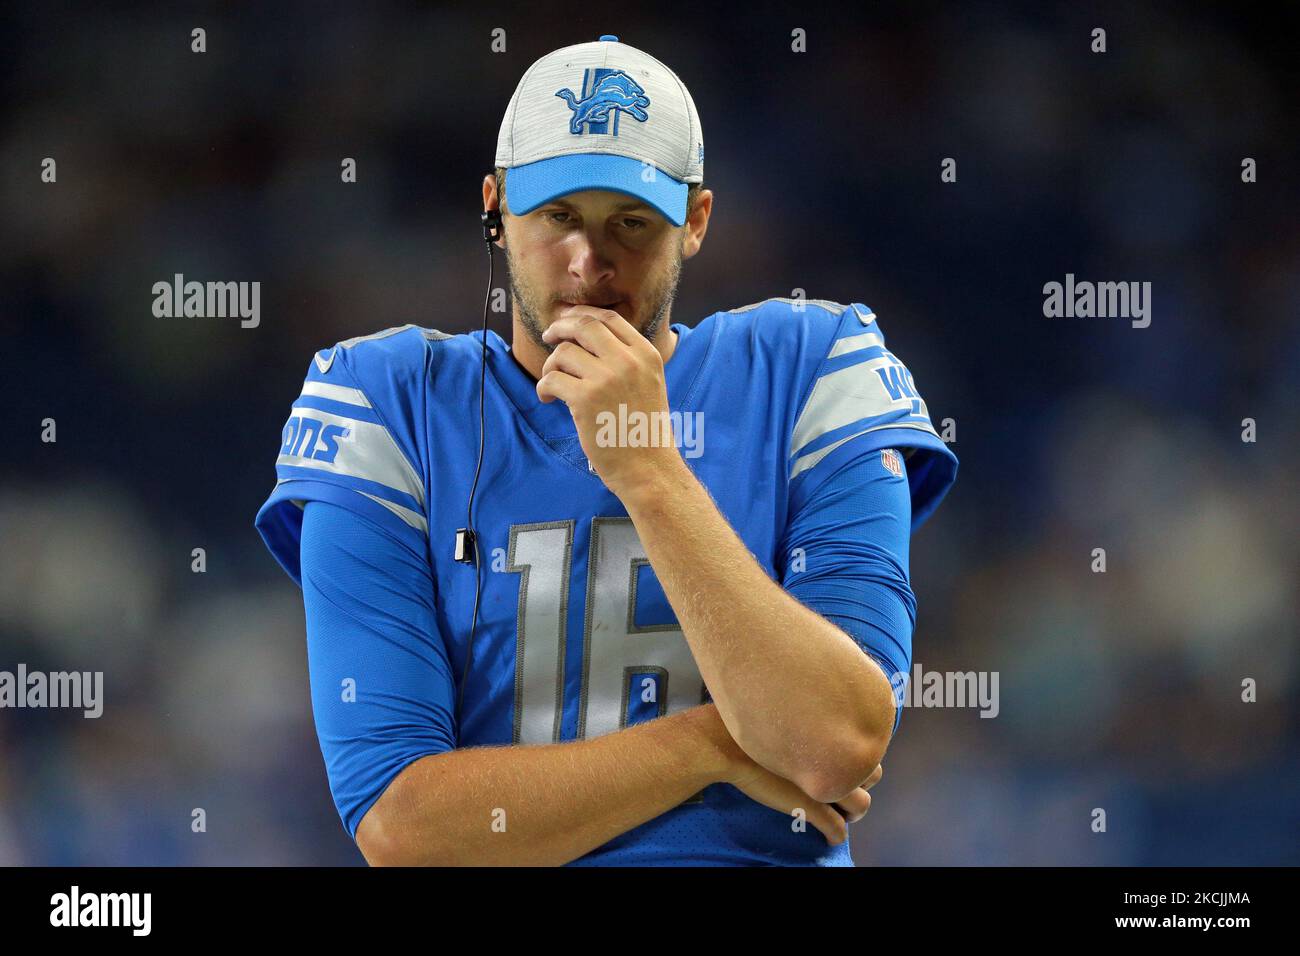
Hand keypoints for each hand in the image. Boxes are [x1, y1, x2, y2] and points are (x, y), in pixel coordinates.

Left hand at [537, 306, 682, 499]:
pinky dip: (544, 388)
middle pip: (584, 326)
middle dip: (560, 327)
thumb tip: (584, 335)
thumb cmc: (643, 430)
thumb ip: (625, 358)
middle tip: (548, 337)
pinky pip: (551, 379)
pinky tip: (550, 400)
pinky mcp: (585, 399)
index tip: (566, 319)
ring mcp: (606, 379)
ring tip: (553, 385)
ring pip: (563, 353)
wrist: (649, 467)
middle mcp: (628, 361)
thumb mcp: (648, 383)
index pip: (608, 318)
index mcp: (646, 354)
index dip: (582, 314)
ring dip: (550, 366)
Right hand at [687, 703, 883, 845]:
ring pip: (862, 805)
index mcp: (834, 732)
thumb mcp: (787, 709)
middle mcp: (837, 758)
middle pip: (874, 775)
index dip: (857, 756)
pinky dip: (835, 834)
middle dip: (860, 781)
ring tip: (839, 811)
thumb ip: (807, 714)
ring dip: (853, 810)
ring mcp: (826, 785)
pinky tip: (830, 836)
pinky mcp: (811, 808)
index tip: (842, 759)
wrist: (725, 743)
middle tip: (842, 783)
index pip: (870, 748)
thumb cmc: (750, 720)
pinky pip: (836, 829)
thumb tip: (813, 712)